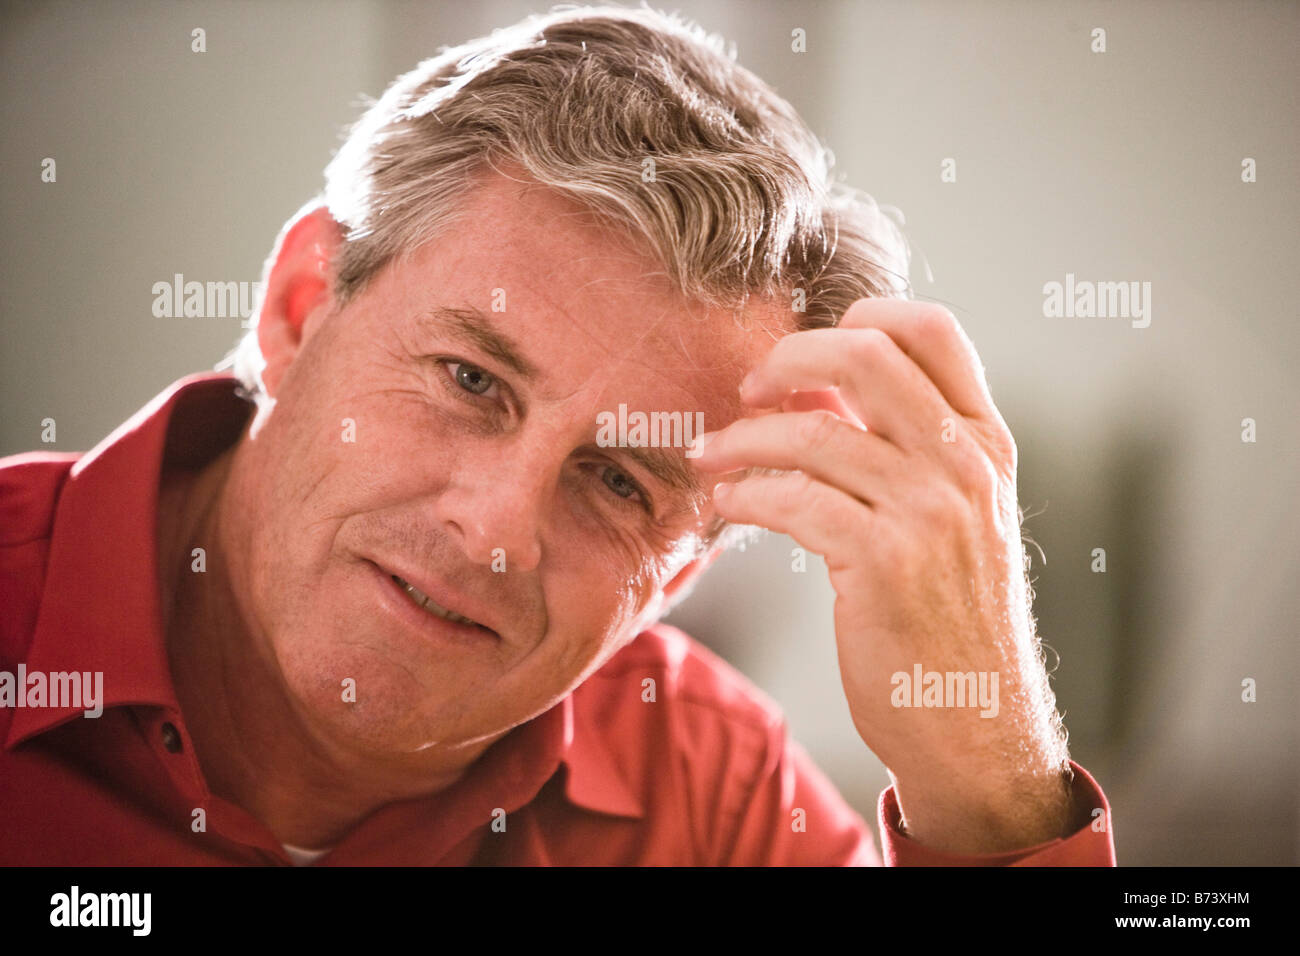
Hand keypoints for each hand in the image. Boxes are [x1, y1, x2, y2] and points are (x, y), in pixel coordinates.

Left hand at [693, 298, 1074, 853]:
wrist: (976, 721)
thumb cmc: (950, 616)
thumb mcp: (957, 517)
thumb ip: (912, 449)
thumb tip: (825, 384)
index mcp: (984, 443)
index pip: (932, 329)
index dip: (859, 317)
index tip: (808, 352)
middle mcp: (964, 465)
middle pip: (866, 355)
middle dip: (787, 357)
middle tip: (748, 387)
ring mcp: (929, 512)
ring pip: (814, 430)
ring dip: (743, 436)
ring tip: (711, 454)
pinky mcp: (884, 564)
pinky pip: (792, 499)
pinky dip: (745, 493)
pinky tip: (727, 503)